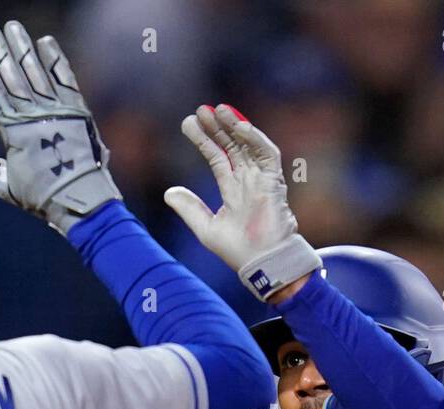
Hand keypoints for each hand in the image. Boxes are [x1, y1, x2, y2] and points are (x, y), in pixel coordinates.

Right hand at [0, 20, 120, 234]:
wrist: (81, 200)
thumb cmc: (41, 197)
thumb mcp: (4, 184)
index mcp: (13, 131)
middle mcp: (33, 116)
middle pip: (11, 76)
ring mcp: (57, 111)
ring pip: (36, 72)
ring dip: (23, 48)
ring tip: (13, 26)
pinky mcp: (79, 111)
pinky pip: (65, 79)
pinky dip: (56, 60)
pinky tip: (46, 42)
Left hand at [165, 104, 319, 301]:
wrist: (262, 263)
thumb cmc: (238, 250)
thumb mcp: (205, 228)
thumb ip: (190, 208)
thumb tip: (168, 192)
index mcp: (232, 191)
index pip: (217, 157)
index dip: (204, 140)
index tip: (189, 123)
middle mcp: (247, 182)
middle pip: (232, 146)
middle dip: (217, 128)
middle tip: (200, 110)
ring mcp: (262, 180)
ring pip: (248, 145)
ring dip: (235, 126)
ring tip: (218, 110)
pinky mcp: (274, 182)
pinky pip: (267, 154)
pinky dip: (255, 139)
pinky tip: (239, 126)